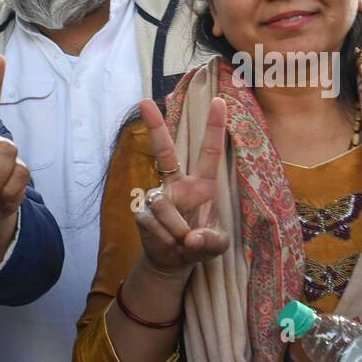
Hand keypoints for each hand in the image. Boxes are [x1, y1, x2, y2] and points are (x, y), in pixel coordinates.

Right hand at [135, 97, 229, 274]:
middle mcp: (176, 185)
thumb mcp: (217, 245)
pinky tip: (169, 244)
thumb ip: (211, 241)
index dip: (214, 127)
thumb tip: (192, 238)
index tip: (220, 101)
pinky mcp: (141, 212)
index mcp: (201, 185)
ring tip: (182, 242)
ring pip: (163, 203)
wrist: (173, 260)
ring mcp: (156, 196)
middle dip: (155, 126)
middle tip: (144, 101)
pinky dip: (164, 236)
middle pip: (164, 151)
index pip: (209, 152)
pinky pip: (152, 221)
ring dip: (176, 227)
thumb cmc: (201, 244)